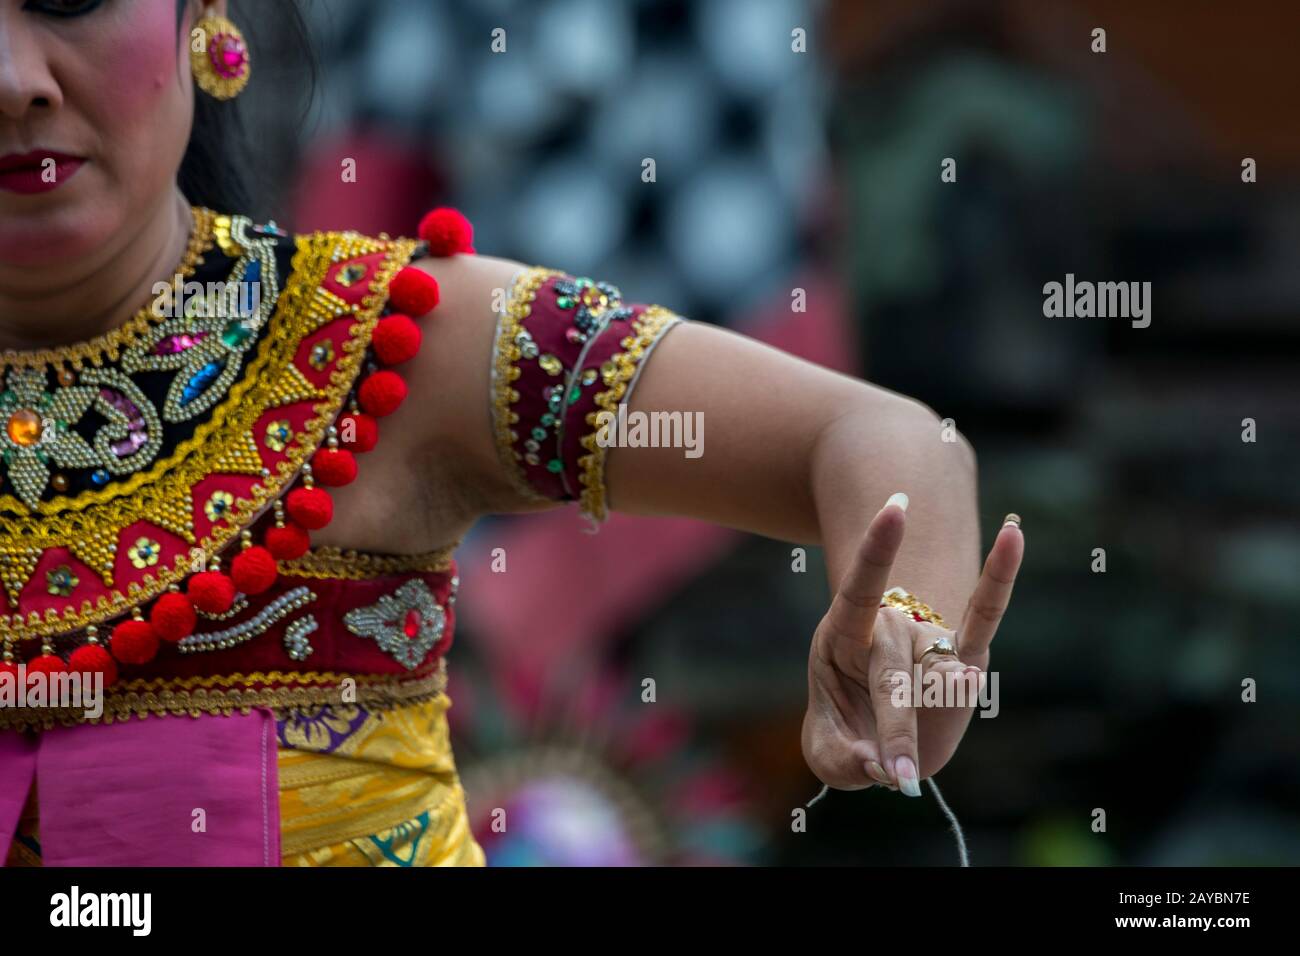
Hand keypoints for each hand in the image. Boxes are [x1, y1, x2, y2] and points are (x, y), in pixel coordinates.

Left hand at [801, 496, 1023, 795]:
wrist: (878, 739)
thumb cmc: (847, 733)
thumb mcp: (827, 753)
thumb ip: (842, 759)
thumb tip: (882, 764)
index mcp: (843, 634)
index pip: (859, 587)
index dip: (876, 550)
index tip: (897, 507)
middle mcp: (888, 627)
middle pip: (897, 669)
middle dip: (895, 729)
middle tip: (897, 776)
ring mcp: (929, 640)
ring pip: (938, 678)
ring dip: (923, 732)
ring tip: (905, 773)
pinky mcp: (966, 658)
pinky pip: (985, 615)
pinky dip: (1000, 578)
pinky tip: (1015, 534)